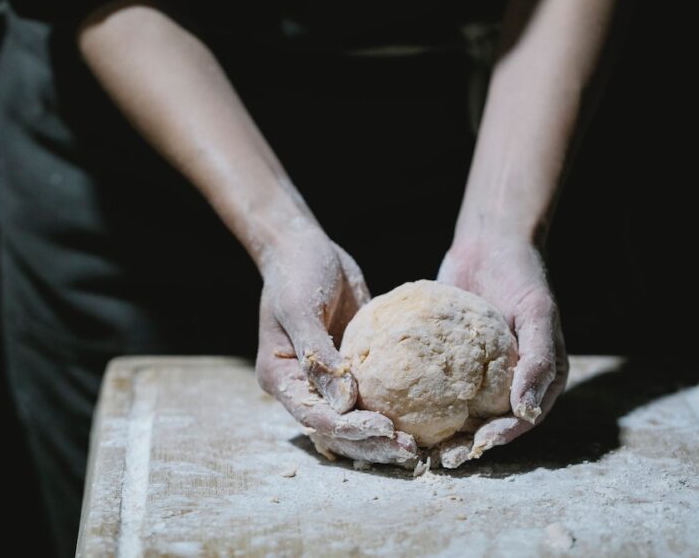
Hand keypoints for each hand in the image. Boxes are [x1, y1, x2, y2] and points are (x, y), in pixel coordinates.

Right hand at [255, 230, 417, 465]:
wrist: (305, 248)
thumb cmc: (296, 272)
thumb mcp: (301, 308)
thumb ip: (319, 356)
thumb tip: (344, 402)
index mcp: (280, 377)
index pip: (313, 416)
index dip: (347, 428)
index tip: (383, 428)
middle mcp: (301, 387)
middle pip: (335, 429)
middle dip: (369, 443)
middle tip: (408, 451)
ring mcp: (325, 381)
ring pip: (352, 421)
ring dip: (380, 437)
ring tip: (414, 448)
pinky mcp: (349, 369)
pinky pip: (367, 398)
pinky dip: (388, 411)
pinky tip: (418, 422)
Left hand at [436, 236, 568, 462]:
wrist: (489, 242)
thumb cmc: (521, 274)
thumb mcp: (537, 312)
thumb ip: (539, 359)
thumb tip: (528, 410)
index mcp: (538, 377)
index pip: (521, 420)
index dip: (499, 438)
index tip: (475, 448)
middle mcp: (507, 379)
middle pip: (488, 422)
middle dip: (465, 444)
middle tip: (439, 458)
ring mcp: (477, 370)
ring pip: (459, 408)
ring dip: (440, 429)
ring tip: (414, 442)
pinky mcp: (449, 357)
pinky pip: (434, 381)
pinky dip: (418, 396)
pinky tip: (395, 406)